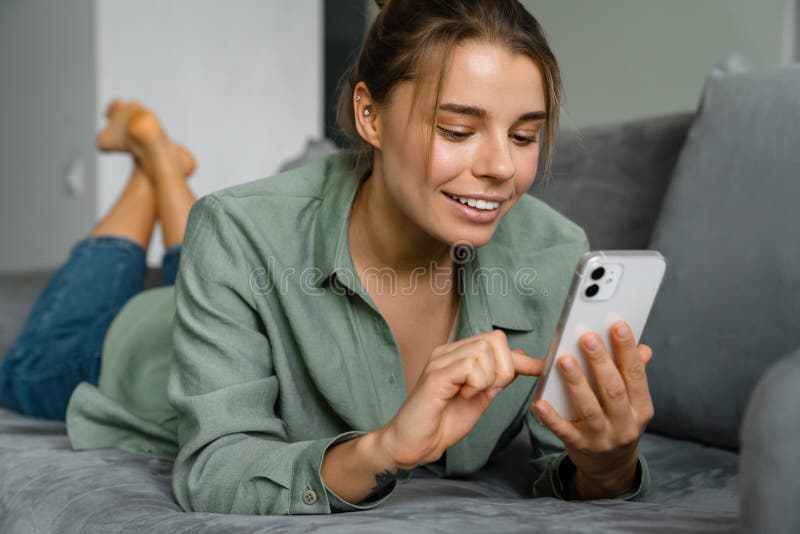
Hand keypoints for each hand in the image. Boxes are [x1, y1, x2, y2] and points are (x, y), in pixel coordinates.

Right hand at [378, 329, 543, 470]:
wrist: (413, 444)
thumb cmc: (442, 423)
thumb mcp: (479, 399)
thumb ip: (496, 380)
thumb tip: (520, 361)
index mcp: (457, 355)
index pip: (495, 341)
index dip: (520, 357)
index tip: (540, 369)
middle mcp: (447, 352)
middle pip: (494, 340)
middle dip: (504, 368)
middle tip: (491, 391)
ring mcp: (440, 361)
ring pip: (484, 351)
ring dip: (489, 378)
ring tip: (471, 395)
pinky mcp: (435, 375)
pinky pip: (470, 366)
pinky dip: (476, 384)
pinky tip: (462, 396)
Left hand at [532, 320, 654, 497]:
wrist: (610, 467)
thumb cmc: (618, 422)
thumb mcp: (633, 404)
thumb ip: (633, 375)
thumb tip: (643, 348)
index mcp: (641, 409)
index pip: (636, 376)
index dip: (627, 350)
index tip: (618, 325)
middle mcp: (625, 425)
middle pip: (613, 390)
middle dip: (600, 362)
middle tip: (586, 337)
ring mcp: (602, 438)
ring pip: (589, 409)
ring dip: (576, 383)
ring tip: (563, 360)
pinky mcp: (580, 447)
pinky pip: (563, 431)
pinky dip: (551, 417)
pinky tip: (539, 402)